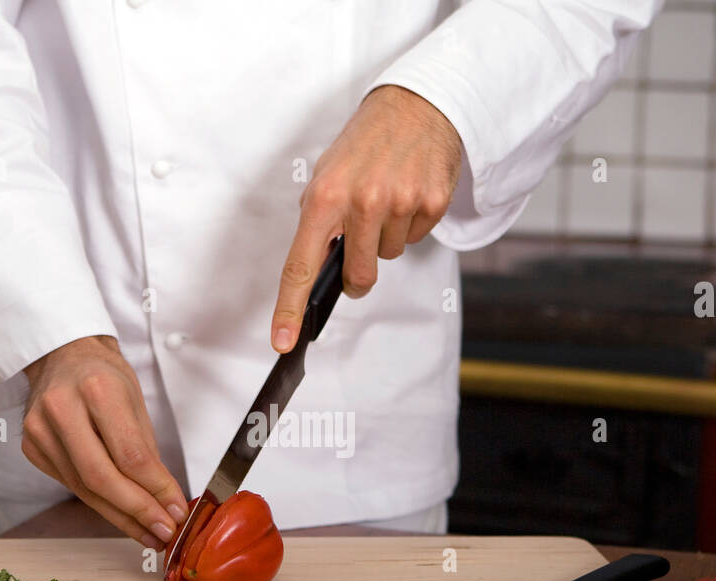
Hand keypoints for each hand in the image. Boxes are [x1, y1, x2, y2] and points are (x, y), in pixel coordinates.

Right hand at [21, 335, 187, 547]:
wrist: (63, 358)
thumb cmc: (104, 377)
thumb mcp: (136, 402)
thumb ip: (148, 452)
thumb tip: (167, 501)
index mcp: (96, 389)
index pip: (130, 454)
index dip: (156, 490)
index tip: (177, 511)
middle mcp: (61, 408)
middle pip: (101, 477)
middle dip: (137, 511)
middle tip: (164, 532)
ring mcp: (40, 430)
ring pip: (85, 489)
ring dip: (121, 517)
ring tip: (149, 533)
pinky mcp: (31, 449)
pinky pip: (71, 486)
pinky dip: (100, 504)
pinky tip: (123, 516)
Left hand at [270, 84, 462, 351]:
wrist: (417, 104)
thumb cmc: (366, 143)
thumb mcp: (328, 174)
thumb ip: (320, 221)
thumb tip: (317, 268)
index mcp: (325, 197)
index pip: (301, 266)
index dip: (290, 309)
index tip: (283, 341)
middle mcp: (361, 203)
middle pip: (359, 277)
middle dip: (358, 271)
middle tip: (361, 241)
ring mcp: (399, 204)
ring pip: (389, 257)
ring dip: (387, 237)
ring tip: (387, 197)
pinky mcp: (431, 203)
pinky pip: (416, 239)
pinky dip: (411, 223)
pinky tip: (408, 192)